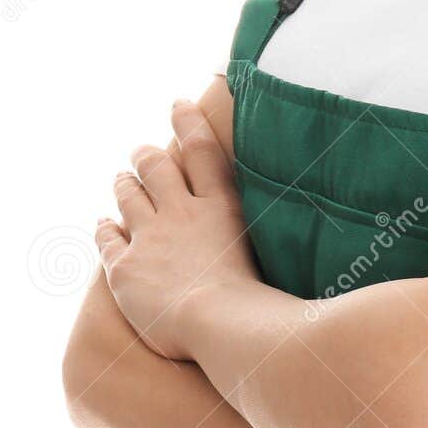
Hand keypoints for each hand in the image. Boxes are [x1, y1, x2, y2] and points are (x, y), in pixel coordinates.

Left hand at [95, 101, 259, 360]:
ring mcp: (150, 238)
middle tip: (141, 150)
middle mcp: (180, 213)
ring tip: (121, 177)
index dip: (188, 122)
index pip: (201, 149)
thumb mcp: (271, 247)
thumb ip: (273, 224)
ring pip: (129, 196)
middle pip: (157, 168)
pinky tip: (104, 223)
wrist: (219, 324)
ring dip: (124, 183)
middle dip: (146, 154)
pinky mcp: (125, 267)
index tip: (178, 103)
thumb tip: (323, 215)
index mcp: (218, 205)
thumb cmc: (257, 296)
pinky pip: (109, 239)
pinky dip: (105, 227)